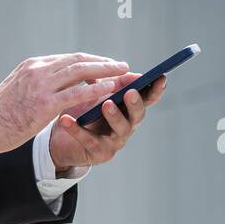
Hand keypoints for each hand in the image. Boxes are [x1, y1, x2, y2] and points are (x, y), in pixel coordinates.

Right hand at [0, 53, 128, 154]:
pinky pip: (77, 93)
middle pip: (77, 60)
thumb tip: (59, 84)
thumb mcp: (19, 88)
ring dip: (105, 71)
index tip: (105, 64)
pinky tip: (110, 89)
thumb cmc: (0, 113)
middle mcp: (38, 70)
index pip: (68, 59)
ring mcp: (41, 86)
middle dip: (102, 62)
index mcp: (32, 66)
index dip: (90, 61)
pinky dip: (96, 89)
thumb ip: (38, 82)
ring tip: (122, 73)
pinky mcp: (44, 104)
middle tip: (120, 64)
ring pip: (80, 72)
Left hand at [48, 72, 167, 171]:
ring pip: (119, 130)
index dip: (156, 90)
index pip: (147, 100)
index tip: (161, 77)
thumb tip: (128, 70)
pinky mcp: (97, 153)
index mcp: (129, 110)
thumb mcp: (99, 95)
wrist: (64, 140)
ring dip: (114, 116)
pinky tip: (65, 119)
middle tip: (130, 92)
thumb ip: (113, 84)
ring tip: (106, 104)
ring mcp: (114, 142)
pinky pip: (87, 140)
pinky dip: (76, 129)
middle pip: (137, 116)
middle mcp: (127, 127)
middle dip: (135, 104)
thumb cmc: (86, 113)